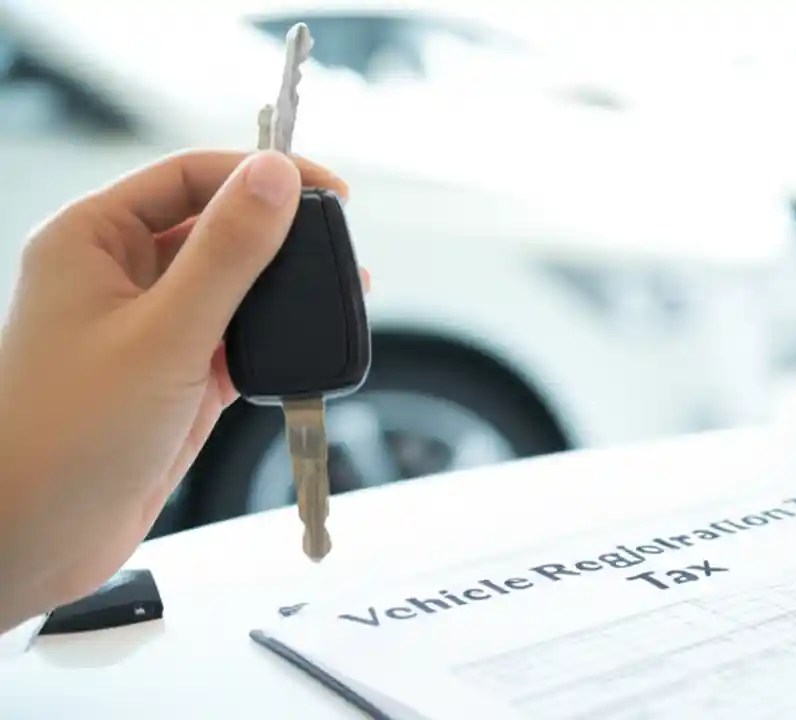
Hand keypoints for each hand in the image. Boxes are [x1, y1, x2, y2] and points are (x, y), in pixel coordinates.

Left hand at [0, 150, 363, 631]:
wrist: (30, 542)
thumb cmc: (66, 436)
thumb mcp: (165, 333)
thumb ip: (228, 253)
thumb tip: (275, 176)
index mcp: (91, 240)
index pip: (189, 177)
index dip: (261, 176)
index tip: (330, 193)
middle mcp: (116, 275)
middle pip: (215, 226)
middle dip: (280, 234)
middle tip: (339, 246)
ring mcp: (147, 329)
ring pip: (231, 285)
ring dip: (284, 289)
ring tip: (343, 294)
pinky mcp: (172, 378)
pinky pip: (235, 340)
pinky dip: (274, 341)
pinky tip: (307, 346)